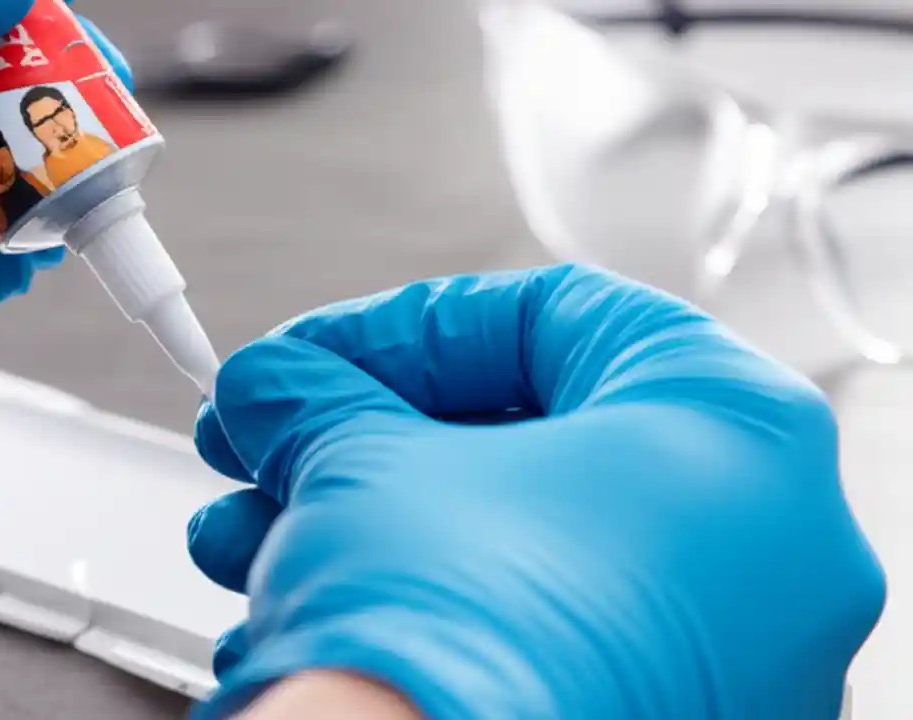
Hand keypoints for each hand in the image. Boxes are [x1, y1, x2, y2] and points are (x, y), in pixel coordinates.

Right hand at [189, 265, 884, 717]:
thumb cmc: (452, 645)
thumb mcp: (360, 467)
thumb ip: (317, 396)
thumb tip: (279, 388)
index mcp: (733, 436)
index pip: (551, 316)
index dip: (400, 328)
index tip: (313, 357)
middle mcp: (759, 550)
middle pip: (521, 438)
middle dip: (358, 441)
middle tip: (277, 443)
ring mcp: (719, 654)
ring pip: (508, 543)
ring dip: (360, 529)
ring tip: (252, 541)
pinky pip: (524, 631)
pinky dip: (414, 609)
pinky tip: (305, 617)